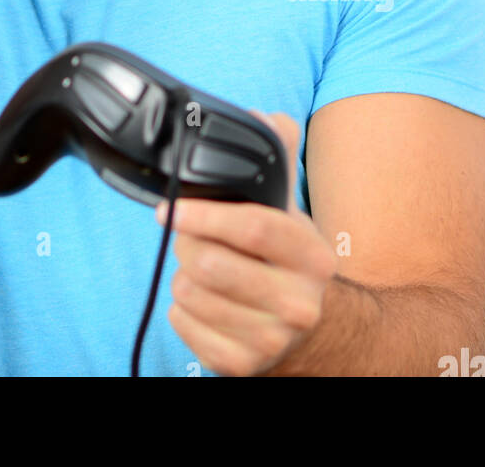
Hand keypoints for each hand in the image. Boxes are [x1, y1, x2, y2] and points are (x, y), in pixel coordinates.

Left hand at [154, 110, 336, 375]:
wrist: (312, 332)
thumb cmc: (287, 261)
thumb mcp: (291, 212)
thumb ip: (276, 159)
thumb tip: (261, 118)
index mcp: (312, 257)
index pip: (253, 228)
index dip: (205, 214)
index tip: (171, 208)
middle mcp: (298, 303)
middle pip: (211, 263)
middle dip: (188, 244)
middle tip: (189, 236)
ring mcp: (272, 340)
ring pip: (191, 293)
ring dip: (183, 276)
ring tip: (201, 268)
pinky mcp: (243, 366)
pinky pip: (183, 325)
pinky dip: (181, 309)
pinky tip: (202, 302)